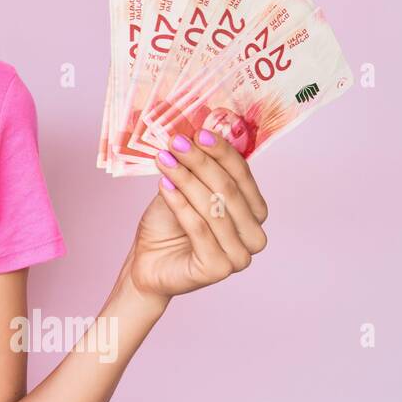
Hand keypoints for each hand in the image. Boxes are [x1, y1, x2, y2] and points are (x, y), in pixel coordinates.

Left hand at [126, 128, 269, 302]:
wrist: (146, 264)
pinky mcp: (218, 269)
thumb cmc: (167, 226)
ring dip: (186, 179)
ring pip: (213, 208)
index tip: (198, 132)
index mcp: (254, 213)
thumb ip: (197, 169)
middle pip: (228, 190)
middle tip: (176, 142)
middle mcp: (254, 235)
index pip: (242, 176)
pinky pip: (199, 229)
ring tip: (163, 159)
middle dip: (200, 162)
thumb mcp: (183, 190)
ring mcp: (240, 256)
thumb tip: (198, 132)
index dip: (221, 152)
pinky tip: (164, 185)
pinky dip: (180, 204)